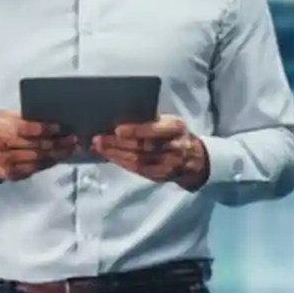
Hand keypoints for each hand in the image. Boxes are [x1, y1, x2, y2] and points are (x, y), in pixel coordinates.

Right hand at [0, 110, 77, 182]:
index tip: (59, 127)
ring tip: (71, 148)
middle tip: (72, 138)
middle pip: (33, 144)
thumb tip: (54, 117)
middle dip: (56, 142)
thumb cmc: (3, 132)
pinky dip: (49, 162)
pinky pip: (35, 167)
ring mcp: (4, 160)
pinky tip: (59, 157)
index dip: (42, 129)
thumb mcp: (8, 119)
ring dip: (57, 153)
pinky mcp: (11, 173)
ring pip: (37, 158)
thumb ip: (25, 117)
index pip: (23, 128)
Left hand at [92, 115, 208, 190]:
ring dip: (115, 154)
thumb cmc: (175, 134)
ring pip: (138, 160)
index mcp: (176, 127)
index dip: (136, 131)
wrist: (195, 159)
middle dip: (118, 143)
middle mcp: (174, 147)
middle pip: (143, 147)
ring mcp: (168, 164)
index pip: (155, 130)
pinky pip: (138, 170)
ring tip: (99, 148)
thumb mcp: (170, 122)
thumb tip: (121, 116)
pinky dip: (122, 163)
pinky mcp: (161, 176)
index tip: (117, 129)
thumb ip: (152, 120)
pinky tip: (110, 157)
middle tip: (98, 139)